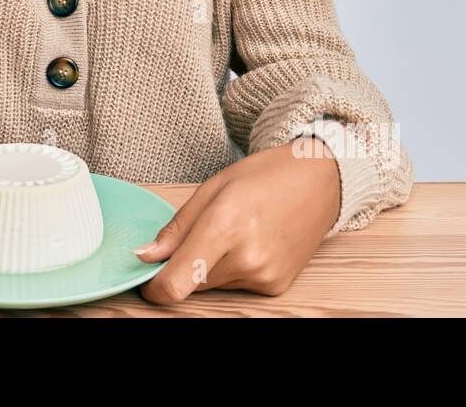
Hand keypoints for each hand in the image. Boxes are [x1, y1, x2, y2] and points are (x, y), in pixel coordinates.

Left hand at [135, 135, 341, 303]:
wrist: (319, 181)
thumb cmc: (266, 176)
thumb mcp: (212, 188)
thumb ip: (176, 228)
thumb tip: (145, 257)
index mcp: (225, 225)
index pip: (177, 281)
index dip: (154, 288)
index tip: (146, 279)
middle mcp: (247, 257)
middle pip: (191, 282)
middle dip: (183, 266)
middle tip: (199, 233)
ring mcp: (264, 275)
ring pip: (212, 284)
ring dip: (209, 266)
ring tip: (233, 230)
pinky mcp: (276, 286)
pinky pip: (236, 285)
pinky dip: (233, 268)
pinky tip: (250, 241)